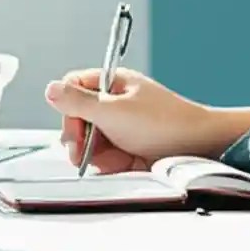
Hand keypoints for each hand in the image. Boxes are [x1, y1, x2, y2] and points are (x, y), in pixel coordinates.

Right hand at [44, 68, 232, 173]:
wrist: (200, 148)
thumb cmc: (163, 123)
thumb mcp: (113, 111)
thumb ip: (78, 102)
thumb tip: (50, 89)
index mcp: (113, 84)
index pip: (74, 87)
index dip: (68, 107)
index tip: (74, 127)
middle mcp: (117, 103)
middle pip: (79, 118)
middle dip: (78, 137)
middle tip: (81, 153)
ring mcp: (124, 127)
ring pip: (90, 141)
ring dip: (93, 154)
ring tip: (108, 161)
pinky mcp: (131, 149)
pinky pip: (106, 158)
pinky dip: (108, 165)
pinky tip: (120, 166)